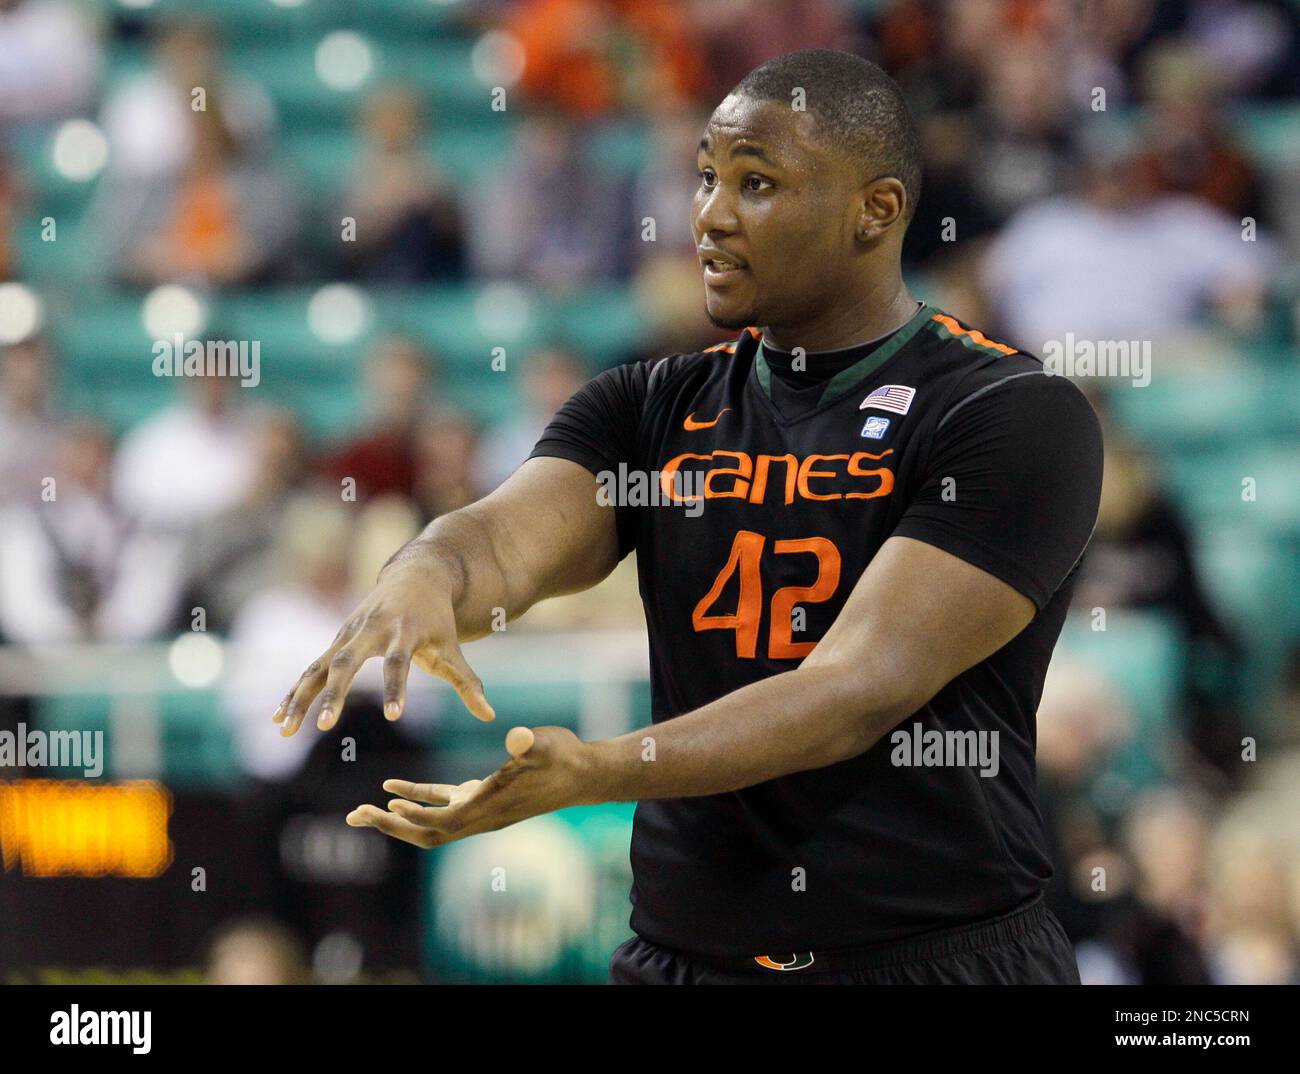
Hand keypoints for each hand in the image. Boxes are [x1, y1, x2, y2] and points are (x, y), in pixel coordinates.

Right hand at [272, 561, 494, 736]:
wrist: (416, 575)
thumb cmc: (437, 619)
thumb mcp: (453, 647)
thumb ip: (467, 683)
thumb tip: (490, 717)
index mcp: (404, 631)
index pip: (398, 662)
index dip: (396, 688)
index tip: (395, 715)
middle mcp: (370, 630)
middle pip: (348, 663)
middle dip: (335, 694)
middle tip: (325, 726)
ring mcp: (348, 634)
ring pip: (319, 667)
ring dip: (301, 697)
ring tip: (284, 729)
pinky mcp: (336, 640)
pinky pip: (311, 669)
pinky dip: (295, 692)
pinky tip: (279, 719)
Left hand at [344, 726, 600, 847]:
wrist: (584, 773)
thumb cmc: (565, 757)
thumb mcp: (546, 744)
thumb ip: (529, 744)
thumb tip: (518, 739)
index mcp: (489, 806)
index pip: (438, 822)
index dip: (406, 818)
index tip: (378, 808)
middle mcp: (480, 815)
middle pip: (425, 833)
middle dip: (389, 826)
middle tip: (353, 816)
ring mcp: (479, 808)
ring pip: (428, 823)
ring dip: (395, 817)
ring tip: (360, 810)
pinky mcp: (481, 795)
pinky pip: (440, 803)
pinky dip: (415, 796)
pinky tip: (391, 785)